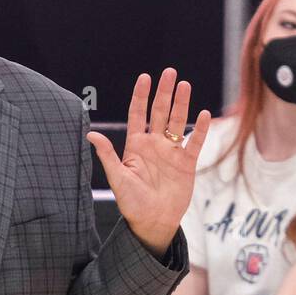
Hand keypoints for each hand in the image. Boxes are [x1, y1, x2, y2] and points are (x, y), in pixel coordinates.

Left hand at [87, 69, 210, 255]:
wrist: (153, 222)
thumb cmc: (132, 203)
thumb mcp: (117, 178)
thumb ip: (107, 155)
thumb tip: (90, 134)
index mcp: (135, 146)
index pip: (138, 114)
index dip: (141, 96)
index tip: (144, 77)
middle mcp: (154, 145)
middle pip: (159, 112)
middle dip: (164, 92)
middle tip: (169, 72)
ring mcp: (171, 152)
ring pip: (177, 122)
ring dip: (181, 104)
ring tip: (184, 84)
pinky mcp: (186, 163)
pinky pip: (194, 142)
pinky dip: (200, 129)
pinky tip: (204, 114)